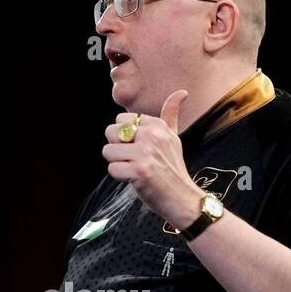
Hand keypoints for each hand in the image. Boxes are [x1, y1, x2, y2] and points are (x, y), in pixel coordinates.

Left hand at [102, 89, 198, 226]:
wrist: (183, 199)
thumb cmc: (173, 170)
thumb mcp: (174, 138)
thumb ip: (170, 115)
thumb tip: (182, 92)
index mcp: (158, 126)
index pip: (121, 119)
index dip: (124, 136)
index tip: (140, 148)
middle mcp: (152, 136)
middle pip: (111, 132)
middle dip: (117, 149)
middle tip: (135, 161)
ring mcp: (146, 153)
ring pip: (108, 151)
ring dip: (118, 164)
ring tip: (136, 171)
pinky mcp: (139, 171)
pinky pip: (112, 169)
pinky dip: (120, 178)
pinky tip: (136, 180)